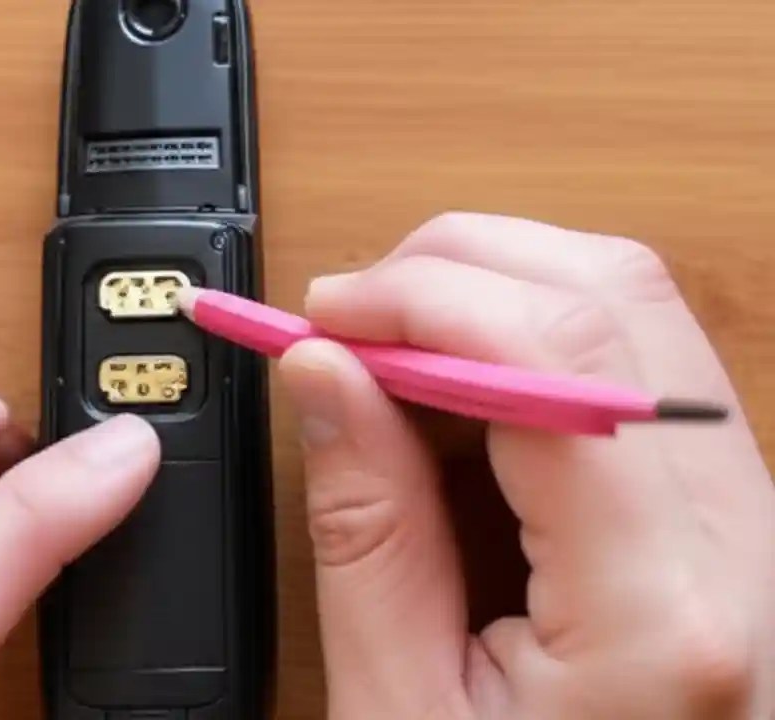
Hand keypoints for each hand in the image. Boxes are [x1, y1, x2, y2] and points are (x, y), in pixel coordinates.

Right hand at [279, 213, 774, 718]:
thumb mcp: (403, 711)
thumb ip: (365, 531)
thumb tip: (323, 375)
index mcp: (659, 605)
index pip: (551, 355)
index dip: (417, 298)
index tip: (317, 316)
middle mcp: (744, 542)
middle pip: (613, 294)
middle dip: (455, 269)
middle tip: (345, 319)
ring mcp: (755, 522)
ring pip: (635, 313)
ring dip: (493, 297)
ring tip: (390, 351)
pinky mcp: (735, 517)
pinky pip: (639, 371)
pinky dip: (531, 346)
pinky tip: (455, 393)